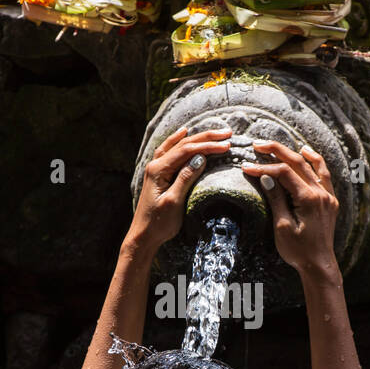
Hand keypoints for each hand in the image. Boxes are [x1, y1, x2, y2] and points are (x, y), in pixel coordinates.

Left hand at [128, 125, 231, 253]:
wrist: (143, 236)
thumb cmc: (158, 223)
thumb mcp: (174, 202)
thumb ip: (185, 178)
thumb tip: (201, 158)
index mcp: (158, 170)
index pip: (186, 151)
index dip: (207, 146)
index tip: (226, 146)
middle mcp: (155, 165)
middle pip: (183, 144)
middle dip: (205, 138)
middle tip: (226, 133)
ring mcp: (156, 169)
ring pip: (177, 145)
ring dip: (195, 137)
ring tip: (212, 132)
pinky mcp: (158, 175)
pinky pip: (169, 151)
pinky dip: (178, 140)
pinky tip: (183, 133)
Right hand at [242, 140, 338, 276]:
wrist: (319, 265)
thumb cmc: (298, 250)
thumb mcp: (282, 226)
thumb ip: (276, 199)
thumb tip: (266, 176)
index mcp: (309, 199)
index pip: (283, 173)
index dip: (263, 167)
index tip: (246, 167)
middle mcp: (321, 194)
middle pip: (298, 163)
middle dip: (277, 151)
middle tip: (257, 144)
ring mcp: (328, 196)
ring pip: (313, 165)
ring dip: (296, 152)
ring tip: (279, 146)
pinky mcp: (330, 201)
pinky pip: (324, 175)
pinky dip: (315, 162)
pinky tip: (307, 154)